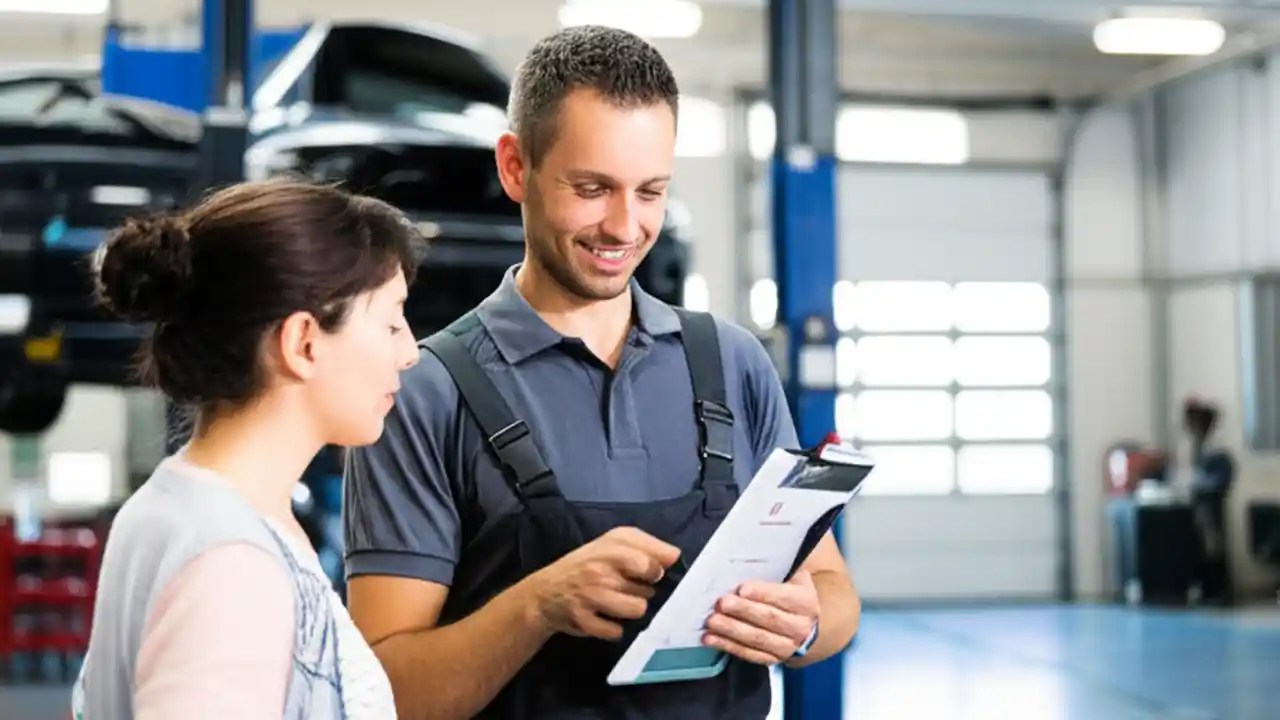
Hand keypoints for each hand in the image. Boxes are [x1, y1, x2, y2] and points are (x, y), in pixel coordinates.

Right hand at [529, 527, 680, 640]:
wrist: (545, 593)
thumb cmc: (587, 564)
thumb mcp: (613, 543)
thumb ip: (647, 546)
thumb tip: (675, 557)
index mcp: (611, 545)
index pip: (650, 563)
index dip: (655, 572)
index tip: (648, 574)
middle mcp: (600, 568)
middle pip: (648, 590)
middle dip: (642, 591)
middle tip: (627, 588)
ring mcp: (591, 595)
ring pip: (637, 610)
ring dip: (632, 610)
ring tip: (618, 603)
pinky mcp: (584, 620)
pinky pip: (618, 631)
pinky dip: (615, 628)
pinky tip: (604, 618)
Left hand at [702, 569, 819, 665]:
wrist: (808, 629)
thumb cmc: (793, 595)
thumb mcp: (795, 579)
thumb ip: (781, 569)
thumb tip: (754, 552)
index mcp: (805, 602)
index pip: (784, 597)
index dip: (763, 593)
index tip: (742, 588)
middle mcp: (799, 627)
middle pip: (769, 619)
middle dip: (743, 610)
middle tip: (721, 603)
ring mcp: (786, 647)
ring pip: (757, 639)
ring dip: (732, 630)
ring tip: (712, 621)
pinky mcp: (772, 660)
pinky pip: (748, 654)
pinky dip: (728, 646)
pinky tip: (710, 638)